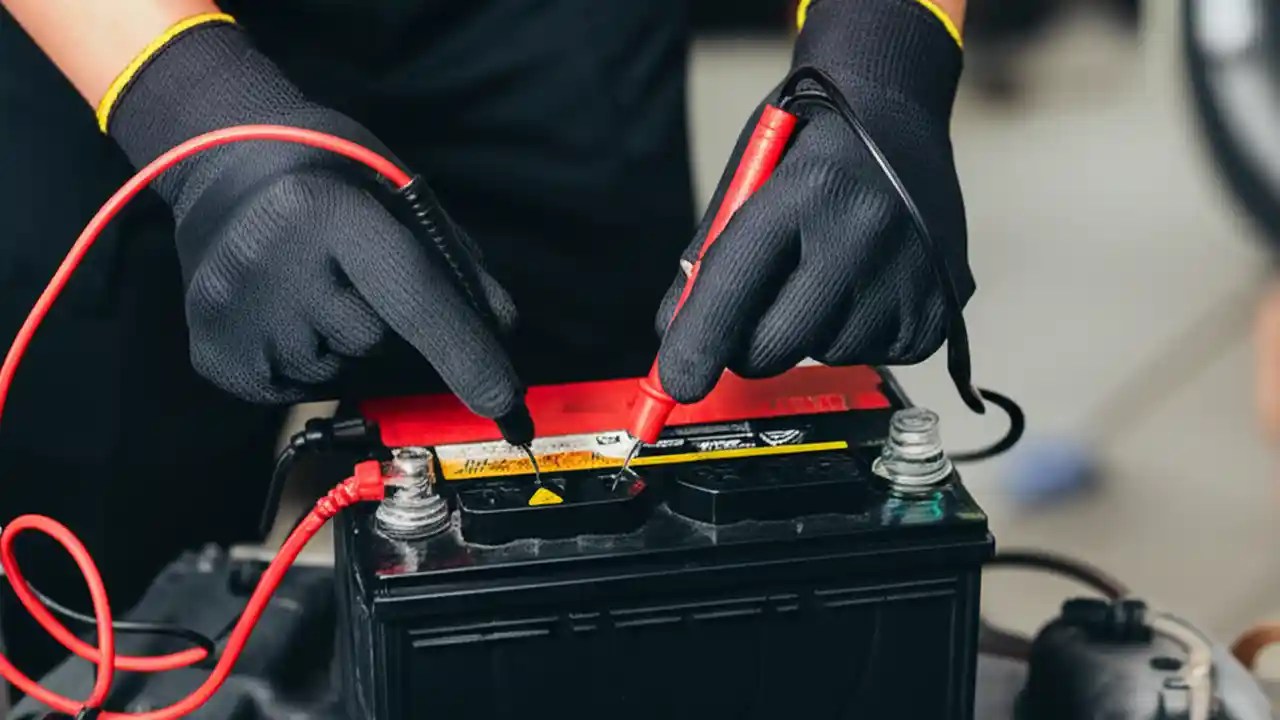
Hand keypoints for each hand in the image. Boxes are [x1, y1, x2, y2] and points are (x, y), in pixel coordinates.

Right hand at [106, 21, 529, 431]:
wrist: (217, 154)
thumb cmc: (325, 169)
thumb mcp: (394, 189)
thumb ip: (452, 259)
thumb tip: (501, 326)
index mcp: (327, 210)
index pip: (413, 297)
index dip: (464, 352)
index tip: (504, 403)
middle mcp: (274, 260)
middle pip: (371, 340)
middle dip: (374, 318)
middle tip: (341, 269)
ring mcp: (234, 309)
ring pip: (331, 368)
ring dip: (333, 340)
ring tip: (303, 284)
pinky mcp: (210, 349)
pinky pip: (288, 388)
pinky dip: (297, 362)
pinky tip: (278, 311)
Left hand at [655, 0, 971, 403]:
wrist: (893, 110)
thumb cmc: (806, 149)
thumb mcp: (745, 187)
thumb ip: (706, 268)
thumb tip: (679, 351)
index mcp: (802, 192)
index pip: (732, 289)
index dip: (697, 346)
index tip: (678, 384)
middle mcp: (862, 232)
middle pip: (774, 346)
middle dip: (751, 342)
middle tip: (762, 300)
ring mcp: (910, 271)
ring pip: (824, 355)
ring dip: (813, 331)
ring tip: (831, 269)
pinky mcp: (942, 304)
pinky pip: (877, 356)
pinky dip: (859, 333)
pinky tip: (866, 283)